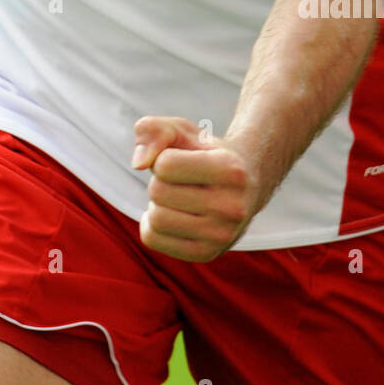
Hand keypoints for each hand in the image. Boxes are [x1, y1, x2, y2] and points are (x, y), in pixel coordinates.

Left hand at [132, 116, 253, 262]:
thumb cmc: (206, 153)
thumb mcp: (183, 130)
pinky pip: (152, 239)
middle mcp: (232, 208)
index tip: (183, 160)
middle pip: (158, 192)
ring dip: (157, 203)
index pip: (165, 165)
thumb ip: (154, 130)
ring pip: (155, 219)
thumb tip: (139, 163)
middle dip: (160, 181)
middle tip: (180, 181)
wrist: (244, 186)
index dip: (164, 158)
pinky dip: (151, 223)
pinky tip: (172, 215)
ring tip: (178, 198)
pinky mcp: (206, 254)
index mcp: (231, 171)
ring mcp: (221, 236)